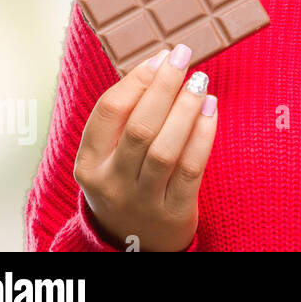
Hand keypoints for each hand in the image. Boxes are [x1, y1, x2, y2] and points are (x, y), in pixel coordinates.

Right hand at [73, 44, 216, 251]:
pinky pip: (191, 168)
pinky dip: (203, 136)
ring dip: (186, 109)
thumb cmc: (126, 184)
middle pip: (139, 127)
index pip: (108, 112)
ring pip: (165, 149)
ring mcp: (142, 199)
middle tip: (183, 56)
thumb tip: (159, 65)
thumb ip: (124, 120)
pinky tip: (211, 110)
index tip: (160, 57)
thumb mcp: (108, 158)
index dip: (136, 80)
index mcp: (89, 163)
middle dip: (164, 87)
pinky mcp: (174, 211)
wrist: (134, 245)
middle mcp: (112, 182)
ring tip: (200, 81)